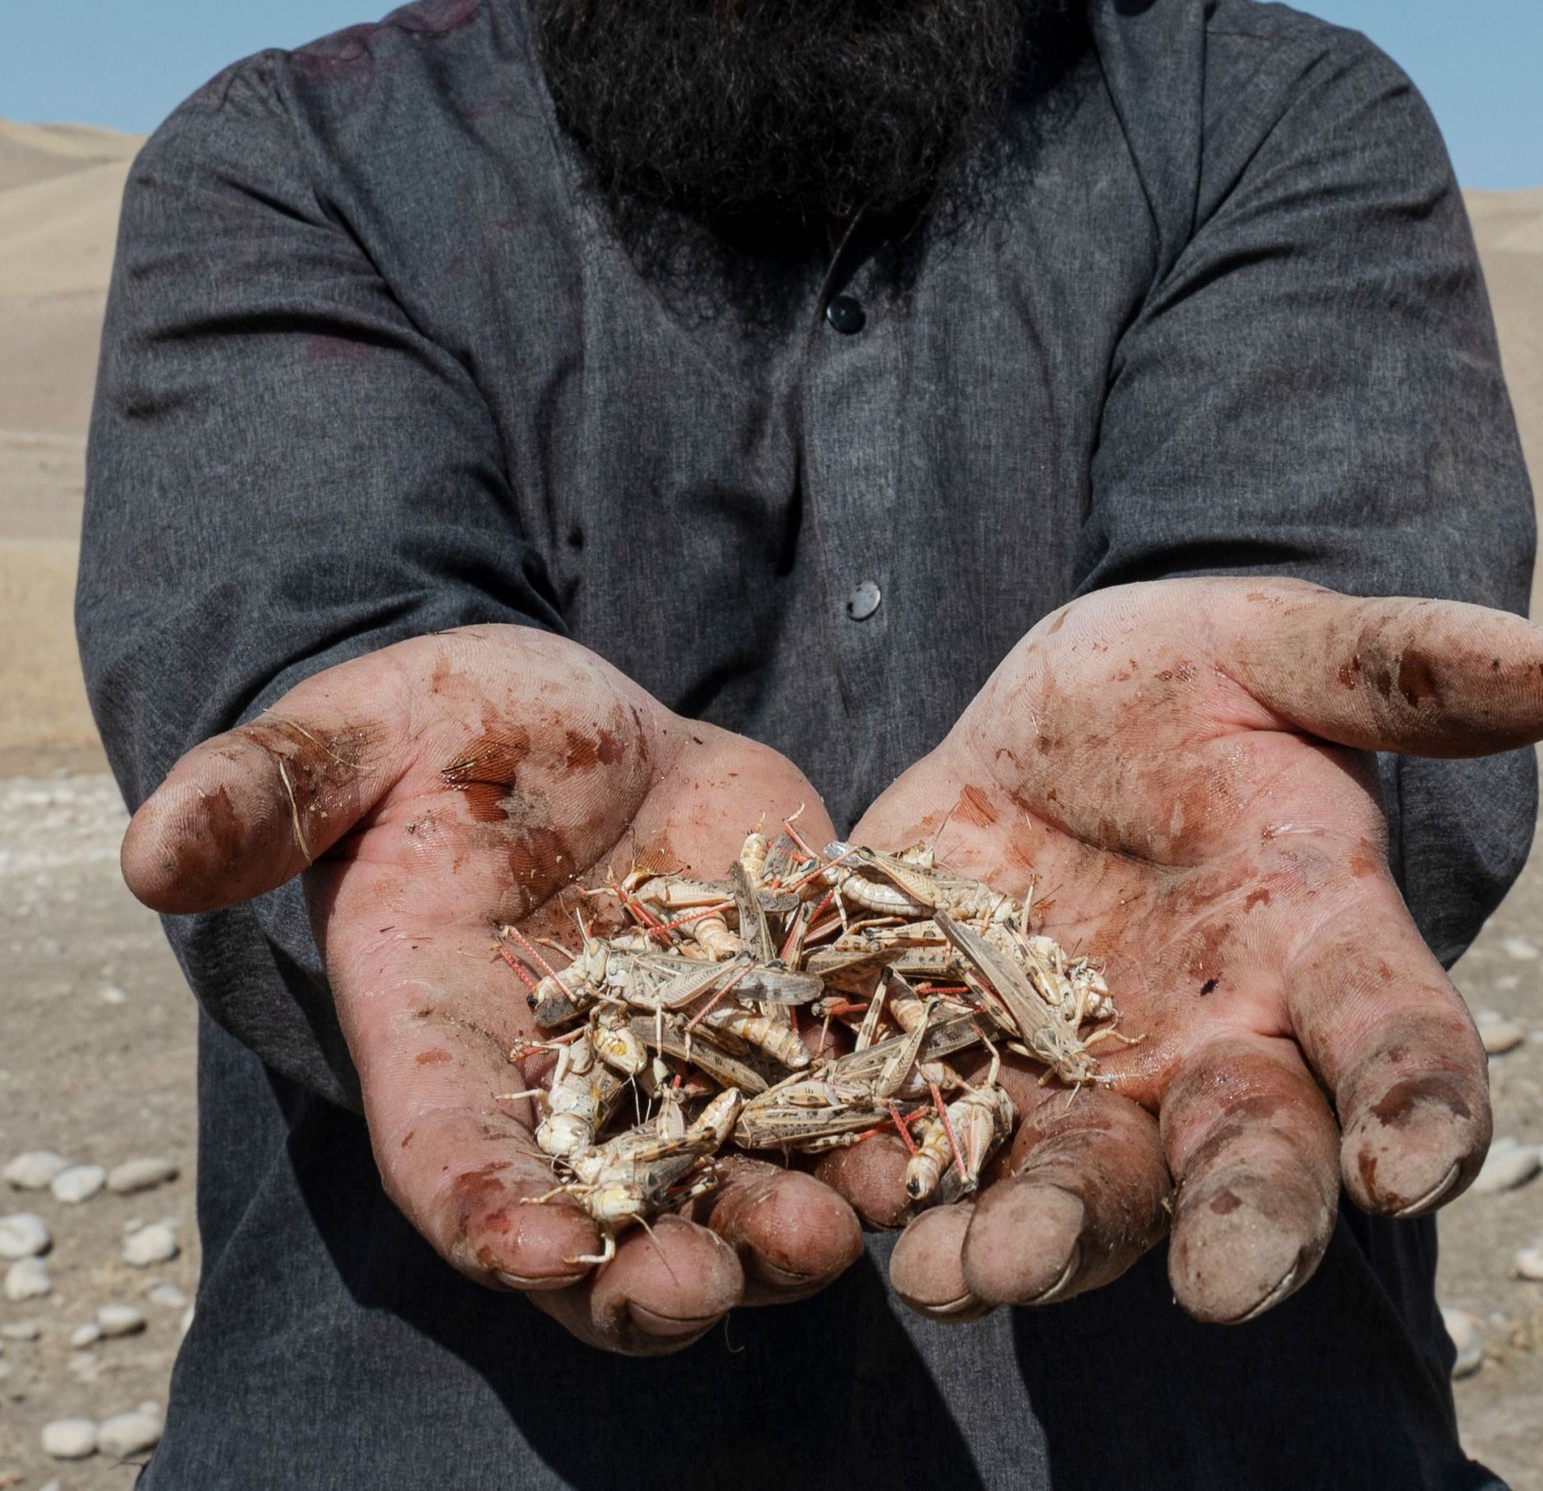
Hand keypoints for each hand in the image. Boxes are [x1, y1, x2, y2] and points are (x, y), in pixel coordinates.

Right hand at [121, 624, 859, 1354]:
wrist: (567, 720)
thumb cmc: (434, 730)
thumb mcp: (350, 737)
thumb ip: (262, 792)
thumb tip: (146, 849)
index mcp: (441, 1049)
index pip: (453, 1162)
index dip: (488, 1212)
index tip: (534, 1249)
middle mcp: (566, 1092)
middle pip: (606, 1222)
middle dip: (656, 1270)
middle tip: (711, 1284)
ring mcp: (685, 1064)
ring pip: (737, 1181)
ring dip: (789, 1220)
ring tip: (847, 1221)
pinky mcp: (786, 1011)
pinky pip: (837, 1090)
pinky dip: (880, 1120)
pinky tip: (934, 1130)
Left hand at [839, 578, 1542, 1325]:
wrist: (1035, 726)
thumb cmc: (1180, 683)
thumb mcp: (1268, 645)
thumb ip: (1392, 666)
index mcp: (1324, 946)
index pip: (1401, 1040)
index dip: (1420, 1106)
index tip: (1412, 1166)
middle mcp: (1223, 1049)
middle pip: (1253, 1163)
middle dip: (1244, 1228)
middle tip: (1222, 1287)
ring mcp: (1090, 1083)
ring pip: (1087, 1192)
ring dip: (1042, 1241)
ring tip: (977, 1270)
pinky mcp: (964, 1078)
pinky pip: (942, 1154)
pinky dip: (905, 1191)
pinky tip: (867, 1220)